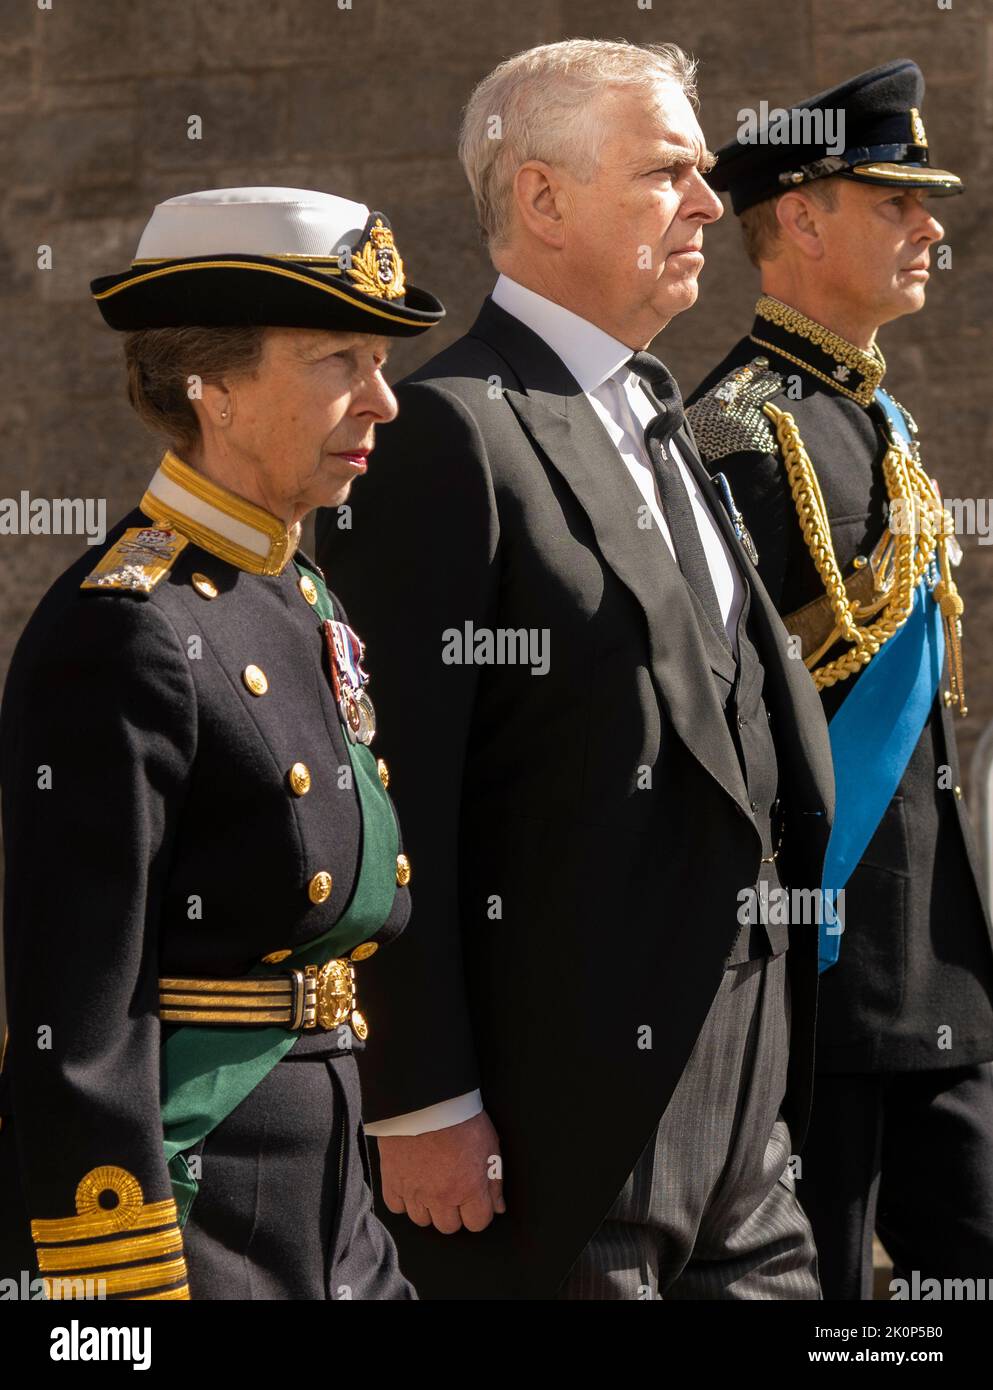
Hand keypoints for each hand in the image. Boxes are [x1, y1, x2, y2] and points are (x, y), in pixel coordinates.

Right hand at [376, 1109, 504, 1233]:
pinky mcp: (392, 1181)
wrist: (425, 1098)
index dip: (478, 1211)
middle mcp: (441, 1197)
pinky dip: (403, 1199)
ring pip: (422, 1220)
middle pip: (449, 1226)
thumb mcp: (490, 1146)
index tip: (474, 1199)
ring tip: (431, 1184)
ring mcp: (414, 1191)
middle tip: (452, 1189)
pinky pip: (396, 1207)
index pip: (477, 1223)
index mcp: (469, 1189)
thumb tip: (498, 1207)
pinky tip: (411, 1183)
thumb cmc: (461, 1118)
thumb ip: (494, 1182)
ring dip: (428, 1207)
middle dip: (454, 1211)